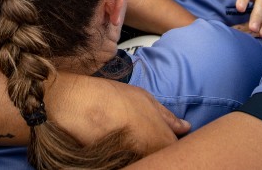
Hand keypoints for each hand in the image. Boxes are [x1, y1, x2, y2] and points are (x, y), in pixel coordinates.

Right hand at [51, 76, 189, 153]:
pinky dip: (129, 154)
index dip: (172, 140)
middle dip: (158, 147)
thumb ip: (168, 116)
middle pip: (162, 157)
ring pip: (146, 159)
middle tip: (145, 134)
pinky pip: (130, 162)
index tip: (165, 133)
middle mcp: (150, 157)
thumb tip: (184, 127)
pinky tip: (119, 141)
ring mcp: (133, 163)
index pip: (178, 150)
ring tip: (130, 135)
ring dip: (143, 151)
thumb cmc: (111, 99)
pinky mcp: (116, 165)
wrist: (77, 106)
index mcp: (162, 142)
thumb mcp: (145, 99)